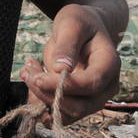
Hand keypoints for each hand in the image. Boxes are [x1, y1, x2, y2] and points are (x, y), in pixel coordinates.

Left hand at [20, 4, 120, 121]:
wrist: (85, 29)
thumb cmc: (81, 23)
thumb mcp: (72, 23)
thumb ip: (67, 45)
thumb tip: (60, 69)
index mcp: (110, 64)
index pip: (91, 83)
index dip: (65, 86)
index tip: (38, 78)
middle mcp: (107, 86)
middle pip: (80, 106)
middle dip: (49, 94)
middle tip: (27, 72)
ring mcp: (94, 98)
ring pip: (68, 114)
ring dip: (42, 99)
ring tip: (28, 72)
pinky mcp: (79, 103)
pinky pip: (60, 114)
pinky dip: (41, 103)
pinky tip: (32, 81)